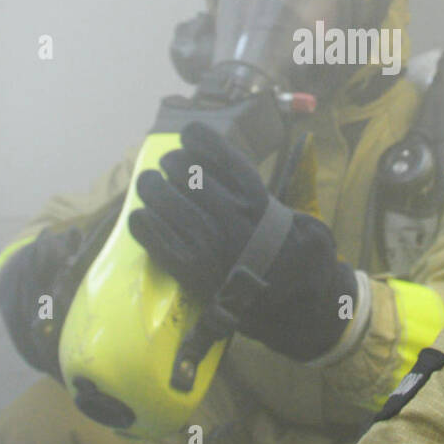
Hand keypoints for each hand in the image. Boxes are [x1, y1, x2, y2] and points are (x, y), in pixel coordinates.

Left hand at [127, 121, 355, 360]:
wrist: (299, 309)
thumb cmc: (299, 260)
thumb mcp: (303, 219)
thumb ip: (275, 196)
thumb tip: (248, 170)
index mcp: (261, 201)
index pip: (222, 155)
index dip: (199, 139)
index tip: (189, 135)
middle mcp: (234, 219)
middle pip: (188, 173)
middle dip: (173, 163)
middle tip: (168, 165)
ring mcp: (212, 246)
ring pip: (168, 202)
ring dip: (152, 188)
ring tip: (149, 185)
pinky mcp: (193, 273)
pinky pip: (158, 242)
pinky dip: (144, 225)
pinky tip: (140, 217)